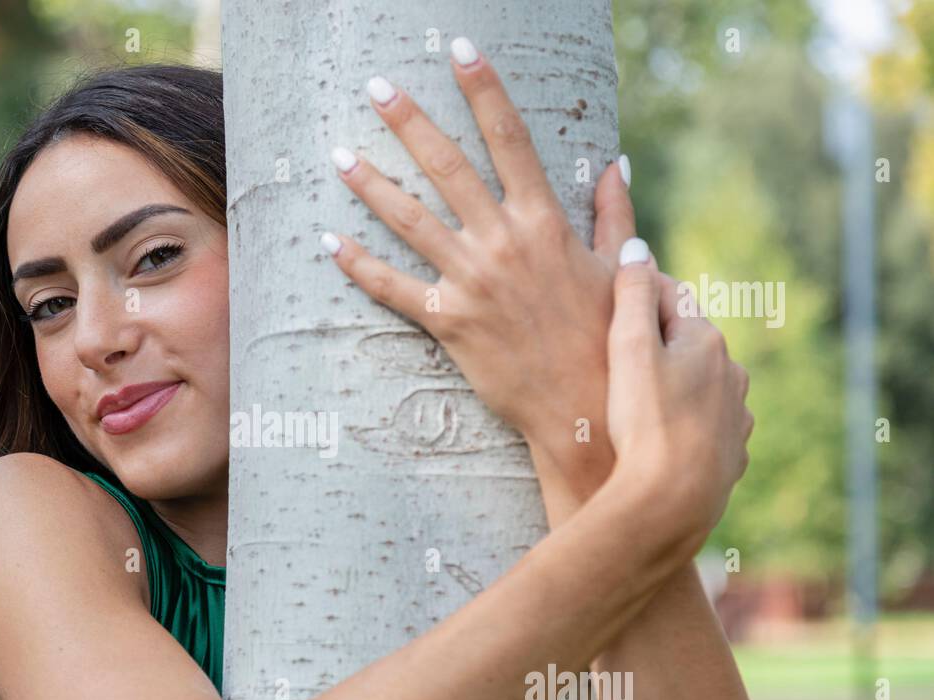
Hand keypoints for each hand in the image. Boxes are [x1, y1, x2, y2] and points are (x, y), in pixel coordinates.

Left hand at [320, 37, 636, 494]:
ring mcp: (472, 281)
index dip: (484, 90)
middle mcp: (504, 242)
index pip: (510, 139)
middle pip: (448, 167)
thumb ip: (612, 213)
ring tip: (337, 154)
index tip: (460, 50)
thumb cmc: (605, 334)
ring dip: (370, 184)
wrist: (584, 405)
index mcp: (545, 221)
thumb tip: (616, 162)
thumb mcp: (615, 267)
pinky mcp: (447, 321)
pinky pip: (393, 287)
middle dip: (409, 122)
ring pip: (409, 220)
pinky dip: (358, 265)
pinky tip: (328, 242)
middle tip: (377, 86)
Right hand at [605, 239, 752, 553]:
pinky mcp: (730, 455)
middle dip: (654, 340)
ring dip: (672, 385)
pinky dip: (682, 425)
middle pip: (686, 342)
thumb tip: (638, 247)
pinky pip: (703, 428)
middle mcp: (731, 374)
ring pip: (698, 387)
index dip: (635, 292)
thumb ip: (631, 294)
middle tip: (612, 348)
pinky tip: (657, 439)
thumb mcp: (628, 349)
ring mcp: (735, 417)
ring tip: (634, 400)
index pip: (669, 297)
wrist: (670, 500)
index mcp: (707, 340)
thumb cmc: (644, 422)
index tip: (606, 294)